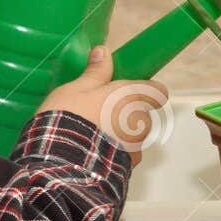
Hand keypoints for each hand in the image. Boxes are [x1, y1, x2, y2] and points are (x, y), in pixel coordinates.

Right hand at [39, 45, 169, 166]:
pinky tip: (91, 153)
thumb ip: (95, 73)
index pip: (157, 91)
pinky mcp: (128, 168)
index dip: (146, 90)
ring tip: (90, 136)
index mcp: (132, 98)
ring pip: (132, 136)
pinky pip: (123, 155)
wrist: (63, 164)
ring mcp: (136, 147)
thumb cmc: (70, 119)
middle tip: (97, 113)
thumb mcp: (76, 90)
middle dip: (124, 114)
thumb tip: (103, 52)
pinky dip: (112, 153)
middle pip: (141, 114)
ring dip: (118, 135)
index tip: (129, 90)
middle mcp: (141, 122)